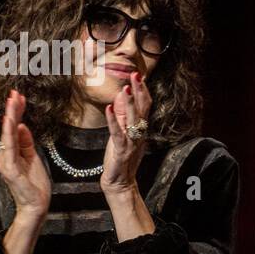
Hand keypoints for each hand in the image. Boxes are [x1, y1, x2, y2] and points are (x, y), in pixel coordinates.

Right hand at [0, 89, 50, 217]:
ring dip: (11, 117)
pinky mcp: (10, 169)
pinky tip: (10, 121)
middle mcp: (5, 155)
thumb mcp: (32, 157)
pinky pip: (9, 148)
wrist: (36, 205)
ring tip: (12, 101)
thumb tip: (23, 125)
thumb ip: (26, 142)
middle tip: (15, 93)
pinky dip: (9, 133)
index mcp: (11, 152)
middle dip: (13, 110)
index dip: (16, 112)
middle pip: (9, 128)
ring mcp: (6, 161)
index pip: (13, 128)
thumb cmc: (35, 184)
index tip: (19, 97)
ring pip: (8, 134)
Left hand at [101, 72, 152, 194]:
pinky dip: (113, 121)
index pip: (145, 105)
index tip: (138, 74)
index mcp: (140, 127)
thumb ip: (124, 114)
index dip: (143, 90)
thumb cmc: (121, 155)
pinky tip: (109, 108)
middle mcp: (139, 133)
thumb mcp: (123, 130)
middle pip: (142, 109)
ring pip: (133, 120)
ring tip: (126, 88)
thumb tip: (124, 94)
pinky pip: (117, 133)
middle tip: (135, 74)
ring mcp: (132, 141)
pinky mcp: (122, 150)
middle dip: (139, 91)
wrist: (120, 180)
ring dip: (130, 103)